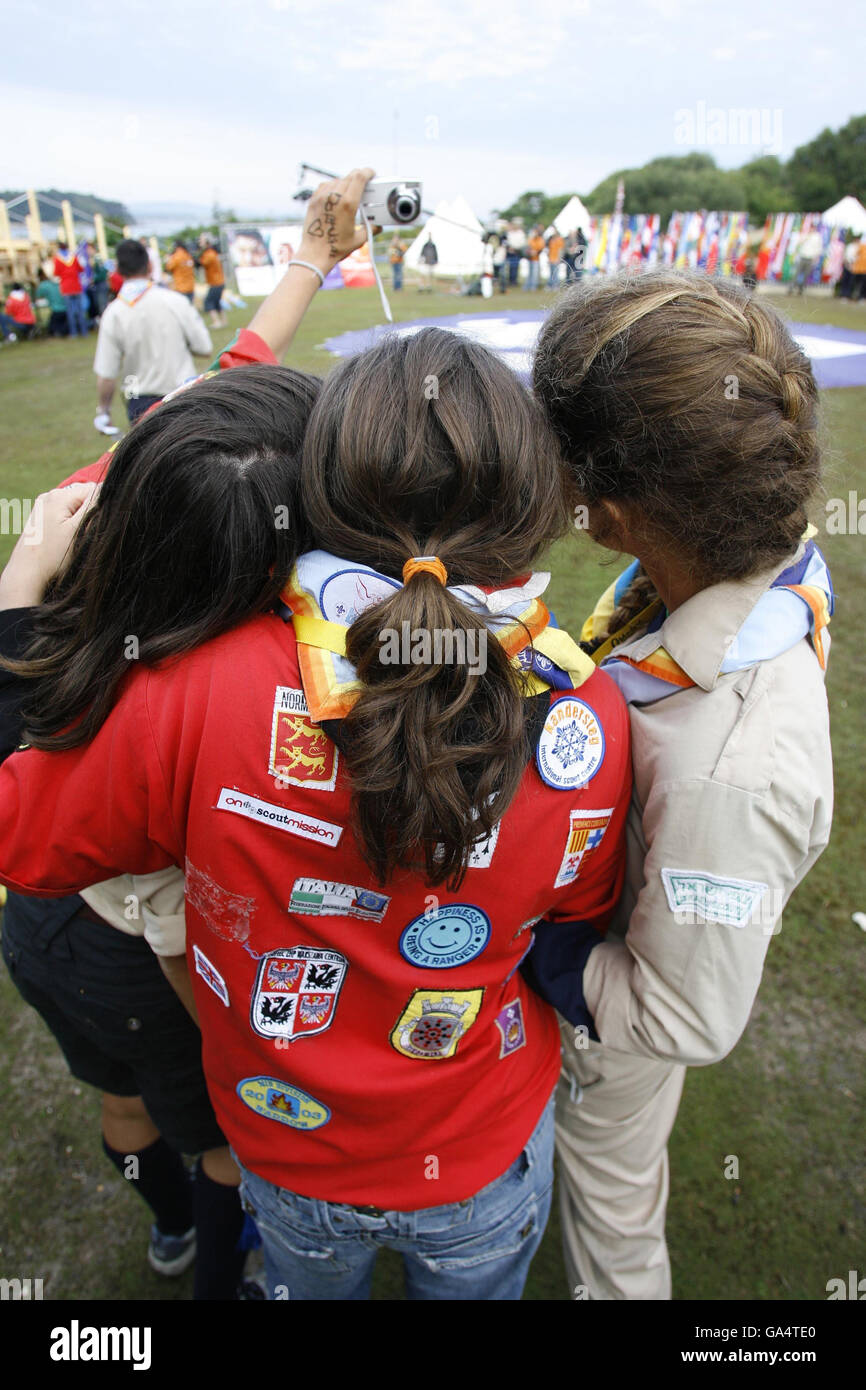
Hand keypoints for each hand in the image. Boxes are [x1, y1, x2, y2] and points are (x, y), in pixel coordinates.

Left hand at [0, 483, 98, 608]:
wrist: (27, 573)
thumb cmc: (54, 555)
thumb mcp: (79, 530)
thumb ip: (94, 506)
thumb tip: (108, 489)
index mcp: (60, 496)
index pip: (94, 489)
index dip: (102, 506)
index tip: (97, 525)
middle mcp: (49, 496)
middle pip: (82, 496)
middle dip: (89, 512)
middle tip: (84, 534)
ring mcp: (42, 505)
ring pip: (73, 506)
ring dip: (79, 519)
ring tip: (71, 539)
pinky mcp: (40, 517)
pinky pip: (62, 513)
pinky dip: (68, 523)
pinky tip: (63, 538)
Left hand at [298, 166, 376, 273]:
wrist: (315, 254)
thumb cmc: (336, 248)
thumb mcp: (359, 239)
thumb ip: (371, 229)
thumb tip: (378, 226)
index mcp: (348, 204)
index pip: (359, 177)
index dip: (368, 172)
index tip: (371, 174)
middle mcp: (334, 197)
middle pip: (349, 176)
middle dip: (359, 178)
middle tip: (363, 185)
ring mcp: (322, 197)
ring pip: (337, 180)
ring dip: (346, 182)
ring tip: (349, 193)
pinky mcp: (313, 200)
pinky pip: (325, 185)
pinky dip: (333, 187)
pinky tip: (336, 195)